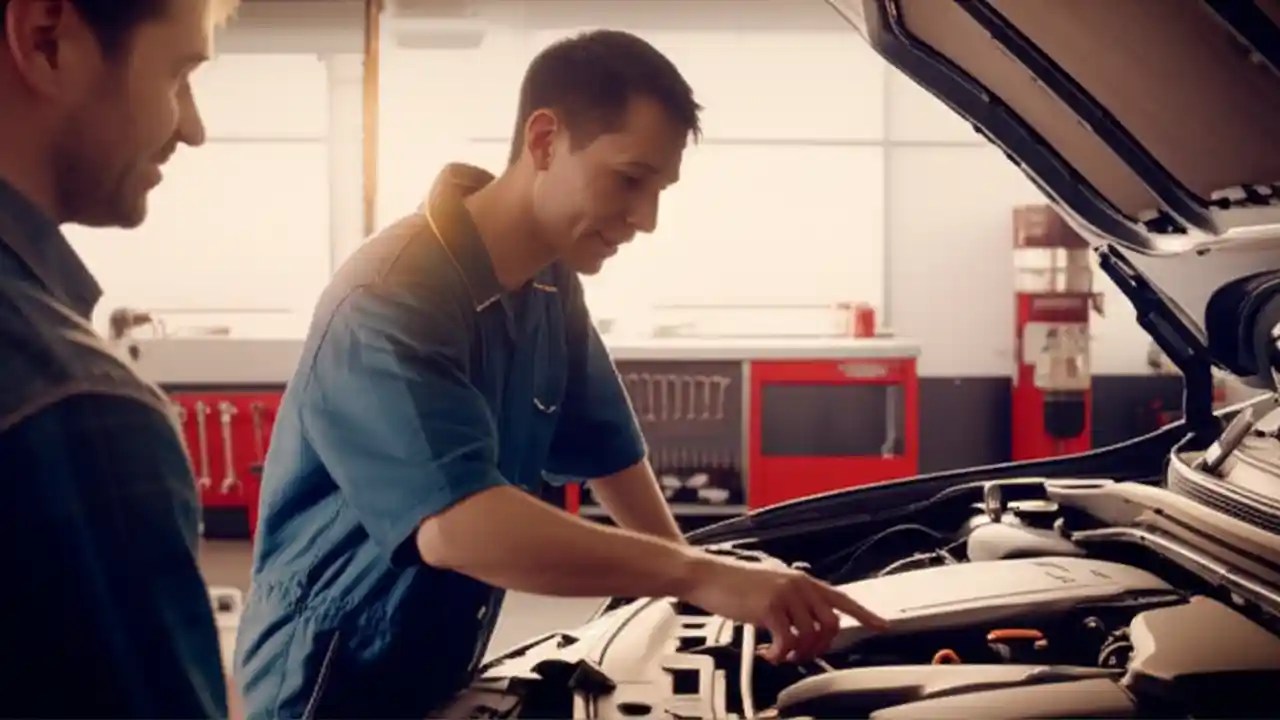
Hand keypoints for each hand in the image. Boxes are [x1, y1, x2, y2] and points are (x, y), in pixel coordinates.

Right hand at [680, 556, 888, 663]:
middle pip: (830, 624)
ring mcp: (785, 595)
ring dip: (798, 653)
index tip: (882, 626)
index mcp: (802, 580)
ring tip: (782, 655)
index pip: (841, 599)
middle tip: (802, 654)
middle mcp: (799, 585)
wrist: (707, 575)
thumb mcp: (771, 585)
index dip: (865, 614)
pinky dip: (780, 655)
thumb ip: (792, 599)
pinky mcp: (769, 608)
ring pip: (810, 635)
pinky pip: (787, 642)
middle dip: (820, 646)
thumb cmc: (734, 583)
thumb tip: (805, 625)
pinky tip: (769, 654)